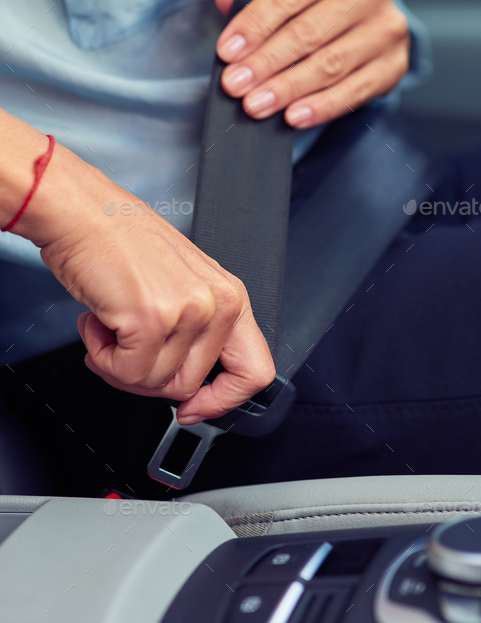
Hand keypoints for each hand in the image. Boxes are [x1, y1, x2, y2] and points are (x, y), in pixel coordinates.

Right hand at [16, 142, 274, 424]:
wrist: (83, 213)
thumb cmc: (121, 243)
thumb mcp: (180, 286)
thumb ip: (196, 333)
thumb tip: (190, 388)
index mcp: (229, 296)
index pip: (254, 371)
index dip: (223, 402)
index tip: (195, 409)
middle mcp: (217, 303)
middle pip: (189, 385)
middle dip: (146, 379)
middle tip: (123, 350)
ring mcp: (187, 311)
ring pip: (156, 384)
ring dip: (119, 364)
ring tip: (110, 326)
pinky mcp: (151, 319)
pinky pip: (127, 373)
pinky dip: (102, 357)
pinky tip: (97, 324)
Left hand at [214, 0, 409, 127]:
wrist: (369, 27)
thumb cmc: (320, 10)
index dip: (254, 25)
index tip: (227, 52)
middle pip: (309, 31)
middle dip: (266, 62)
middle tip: (236, 85)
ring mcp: (387, 29)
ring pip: (330, 63)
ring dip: (288, 88)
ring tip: (256, 105)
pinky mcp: (395, 65)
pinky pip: (354, 91)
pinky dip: (321, 106)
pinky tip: (293, 117)